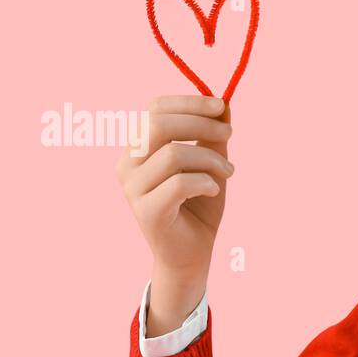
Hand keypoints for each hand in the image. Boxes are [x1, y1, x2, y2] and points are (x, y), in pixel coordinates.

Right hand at [115, 94, 235, 282]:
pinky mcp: (146, 211)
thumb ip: (212, 136)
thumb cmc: (199, 206)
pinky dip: (205, 181)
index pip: (155, 110)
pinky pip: (179, 183)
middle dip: (200, 123)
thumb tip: (224, 104)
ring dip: (210, 158)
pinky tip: (214, 189)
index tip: (221, 105)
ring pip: (173, 154)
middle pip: (158, 125)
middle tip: (229, 133)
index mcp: (138, 148)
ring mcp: (133, 189)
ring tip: (228, 171)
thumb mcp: (210, 164)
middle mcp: (127, 164)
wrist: (192, 253)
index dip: (189, 103)